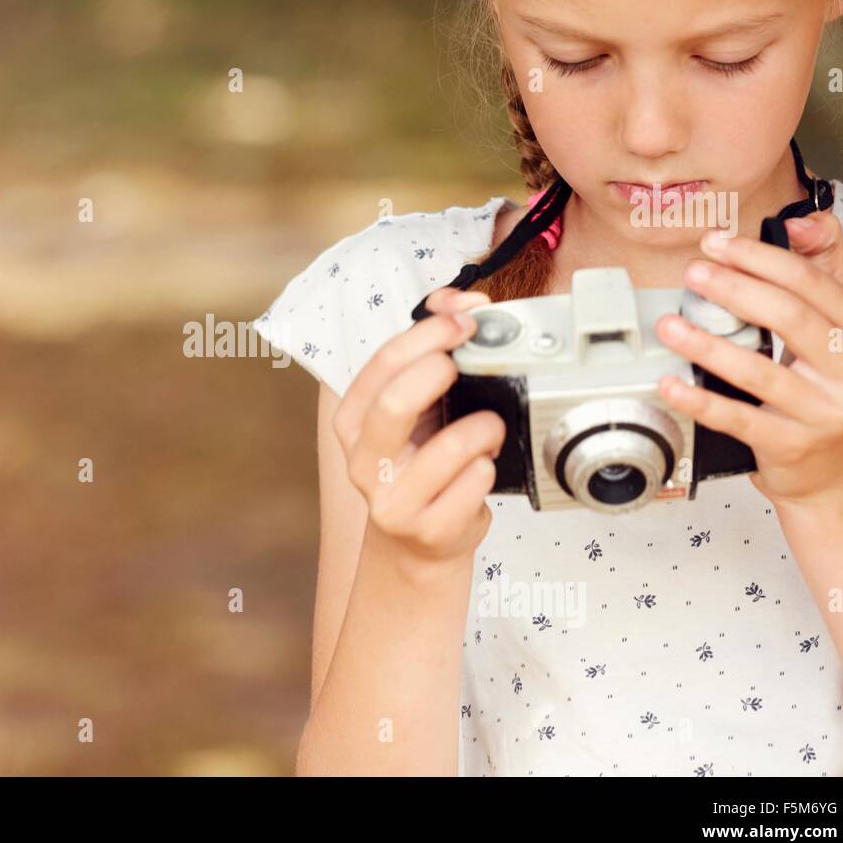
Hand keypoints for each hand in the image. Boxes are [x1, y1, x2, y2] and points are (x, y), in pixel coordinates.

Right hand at [332, 287, 507, 566]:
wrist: (418, 542)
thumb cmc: (419, 462)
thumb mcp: (415, 405)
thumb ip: (428, 347)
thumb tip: (458, 299)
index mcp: (352, 421)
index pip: (382, 364)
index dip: (430, 333)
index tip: (465, 320)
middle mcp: (364, 461)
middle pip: (396, 403)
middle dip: (442, 372)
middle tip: (471, 364)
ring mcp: (393, 500)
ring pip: (450, 447)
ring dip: (484, 428)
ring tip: (488, 430)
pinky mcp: (427, 530)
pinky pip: (475, 483)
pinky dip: (489, 467)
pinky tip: (483, 468)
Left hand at [653, 210, 842, 508]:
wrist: (833, 471)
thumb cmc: (820, 392)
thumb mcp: (832, 331)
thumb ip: (819, 274)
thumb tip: (803, 223)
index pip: (810, 281)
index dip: (760, 257)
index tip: (717, 243)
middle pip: (789, 316)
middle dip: (735, 289)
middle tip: (693, 274)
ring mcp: (819, 409)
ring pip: (759, 369)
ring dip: (707, 344)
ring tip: (670, 326)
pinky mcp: (790, 444)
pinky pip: (738, 418)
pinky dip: (699, 399)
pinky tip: (670, 383)